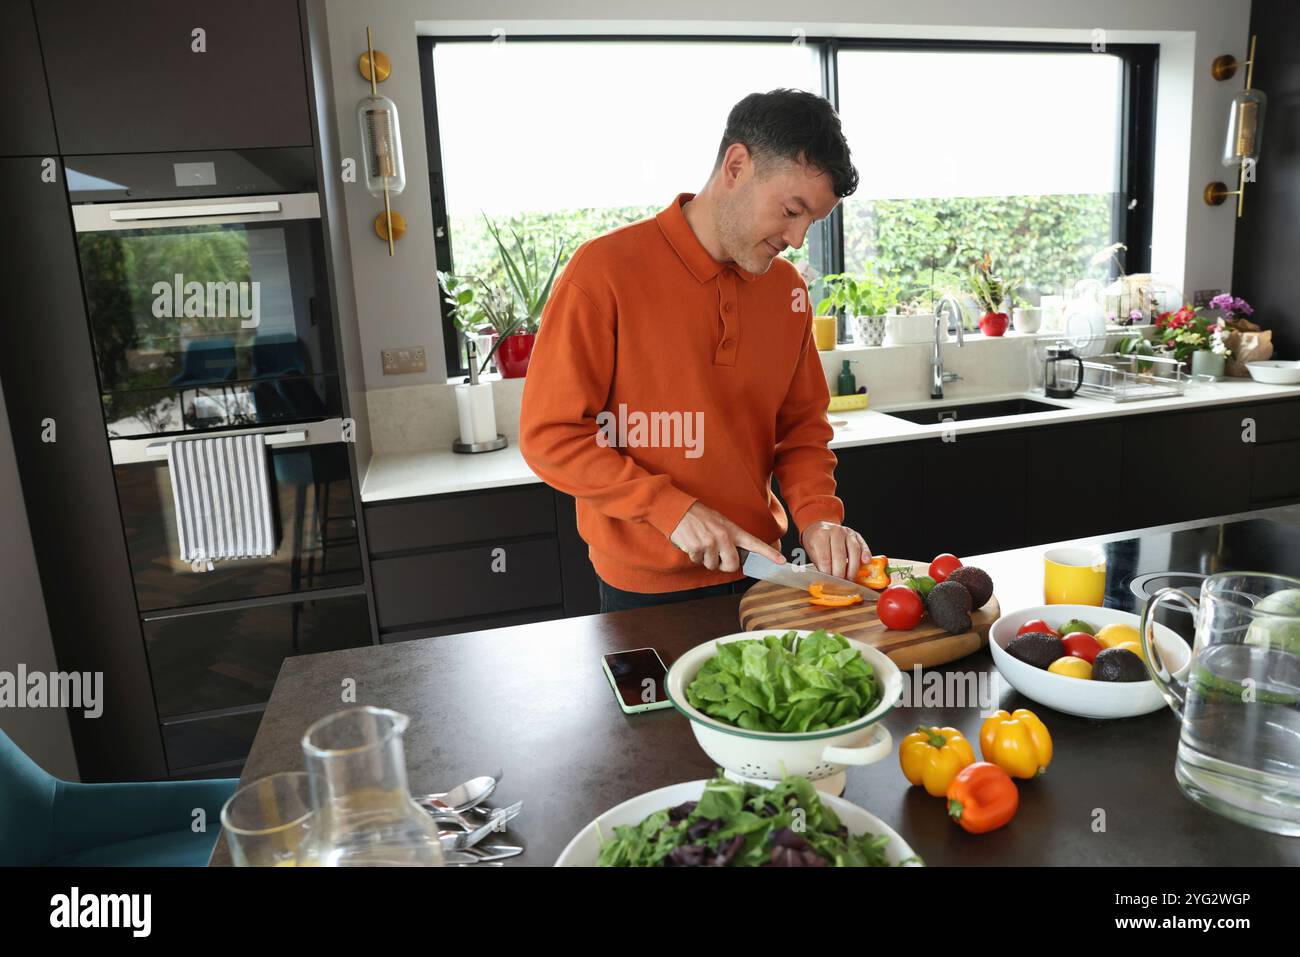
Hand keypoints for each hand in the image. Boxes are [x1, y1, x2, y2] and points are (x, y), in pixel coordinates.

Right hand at [669, 502, 785, 572]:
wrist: (678, 510)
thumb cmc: (700, 516)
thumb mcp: (720, 522)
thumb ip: (730, 537)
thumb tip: (735, 555)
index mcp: (732, 530)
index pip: (755, 543)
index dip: (769, 554)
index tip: (781, 561)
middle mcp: (723, 537)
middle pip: (731, 565)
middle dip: (724, 566)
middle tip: (716, 556)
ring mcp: (710, 543)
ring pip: (712, 565)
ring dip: (705, 558)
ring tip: (700, 542)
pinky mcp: (696, 548)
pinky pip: (698, 561)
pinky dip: (694, 555)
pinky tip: (691, 542)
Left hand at [800, 521, 870, 579]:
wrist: (820, 528)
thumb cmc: (816, 542)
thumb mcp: (812, 552)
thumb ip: (820, 564)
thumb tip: (826, 581)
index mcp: (821, 536)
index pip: (825, 558)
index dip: (828, 573)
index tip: (830, 583)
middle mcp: (835, 532)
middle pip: (840, 555)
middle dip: (841, 573)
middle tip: (840, 584)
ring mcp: (847, 532)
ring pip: (854, 551)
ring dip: (853, 568)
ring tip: (850, 579)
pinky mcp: (856, 535)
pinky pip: (863, 546)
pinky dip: (866, 555)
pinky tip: (866, 563)